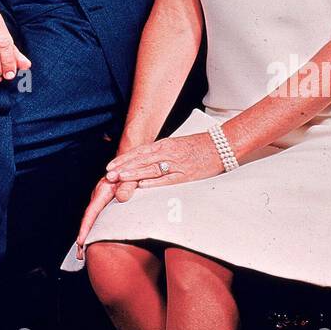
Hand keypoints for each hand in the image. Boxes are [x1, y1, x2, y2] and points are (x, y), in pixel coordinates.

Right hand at [74, 174, 138, 259]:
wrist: (132, 160)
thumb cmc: (133, 168)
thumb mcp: (132, 175)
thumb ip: (128, 185)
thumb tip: (121, 197)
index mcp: (103, 189)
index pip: (92, 211)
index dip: (86, 227)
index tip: (81, 241)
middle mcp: (99, 194)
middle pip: (89, 218)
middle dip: (83, 236)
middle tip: (81, 254)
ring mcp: (101, 197)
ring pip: (92, 218)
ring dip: (87, 233)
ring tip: (83, 251)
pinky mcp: (105, 200)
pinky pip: (97, 215)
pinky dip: (93, 227)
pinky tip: (94, 237)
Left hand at [103, 132, 222, 187]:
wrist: (222, 145)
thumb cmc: (199, 146)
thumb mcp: (177, 145)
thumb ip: (161, 153)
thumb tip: (145, 161)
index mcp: (165, 144)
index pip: (139, 152)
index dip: (124, 159)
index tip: (110, 166)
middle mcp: (168, 152)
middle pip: (141, 159)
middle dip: (123, 167)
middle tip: (108, 175)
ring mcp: (177, 163)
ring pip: (151, 168)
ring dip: (134, 173)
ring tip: (119, 178)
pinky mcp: (187, 174)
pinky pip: (168, 178)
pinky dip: (154, 181)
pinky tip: (142, 185)